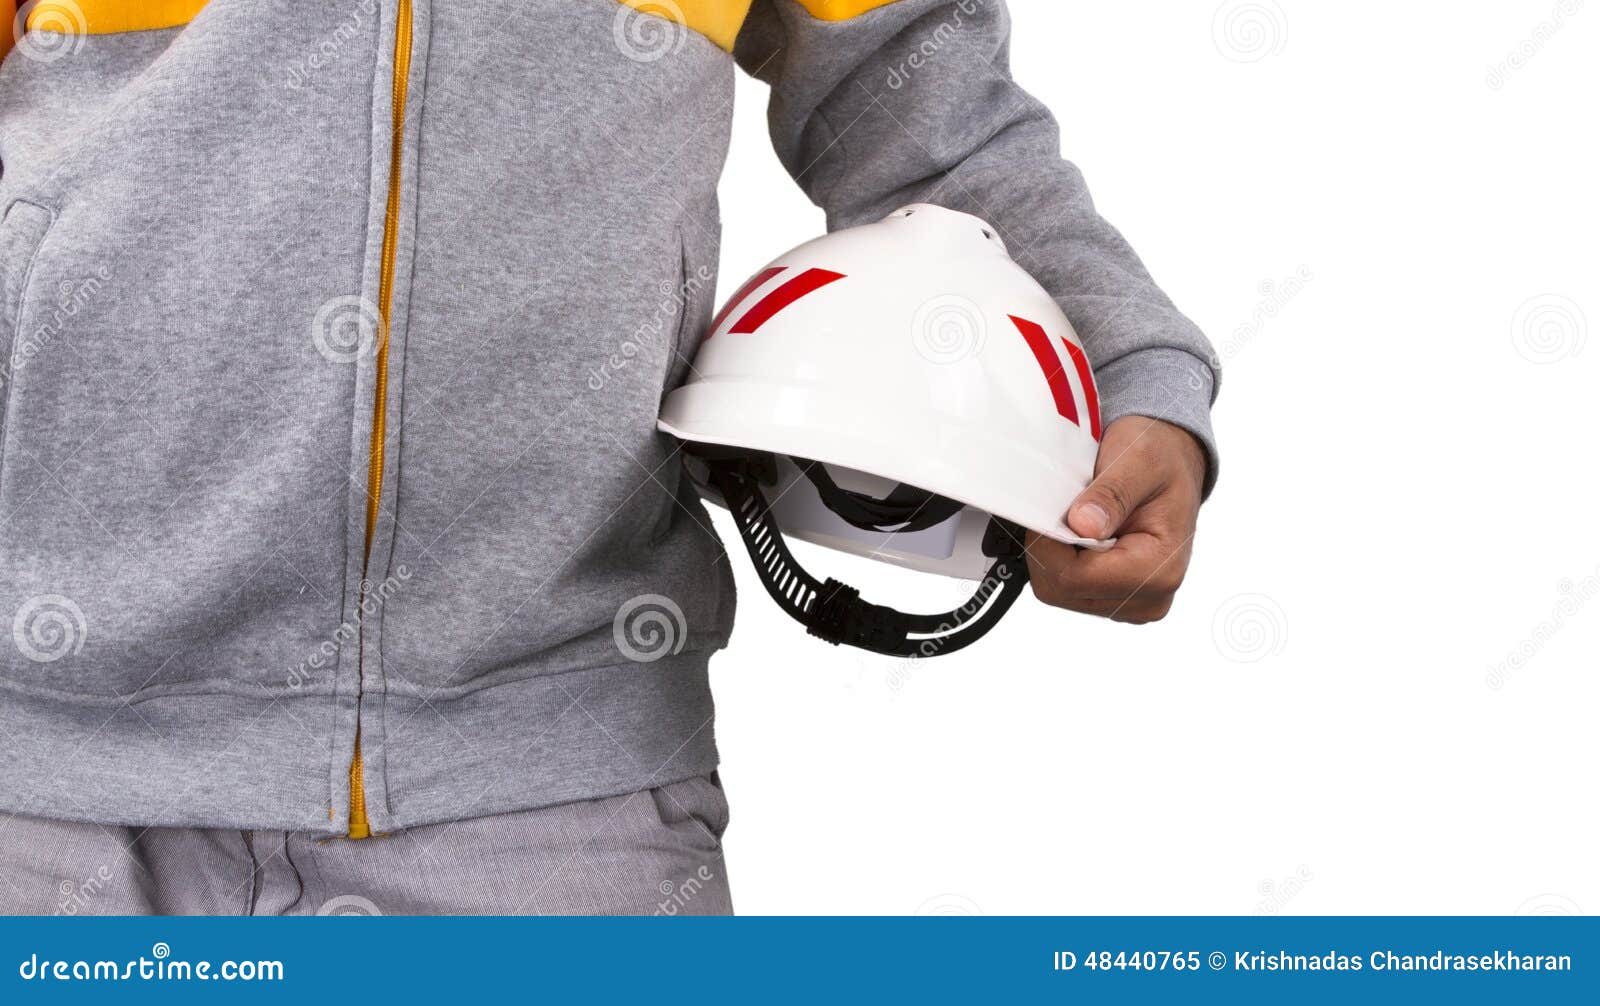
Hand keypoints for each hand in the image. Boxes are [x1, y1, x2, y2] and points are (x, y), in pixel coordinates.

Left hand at [1025, 416, 1206, 623]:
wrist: (1173, 466)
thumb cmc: (1161, 462)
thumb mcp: (1140, 462)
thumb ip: (1112, 494)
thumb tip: (1082, 525)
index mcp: (1159, 571)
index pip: (1074, 577)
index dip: (1049, 542)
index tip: (1050, 508)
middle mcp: (1148, 599)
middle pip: (1060, 589)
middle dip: (1048, 547)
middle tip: (1064, 508)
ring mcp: (1129, 604)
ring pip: (1056, 590)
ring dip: (1053, 552)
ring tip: (1077, 519)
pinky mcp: (1112, 599)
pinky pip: (1064, 587)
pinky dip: (1060, 559)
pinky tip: (1078, 534)